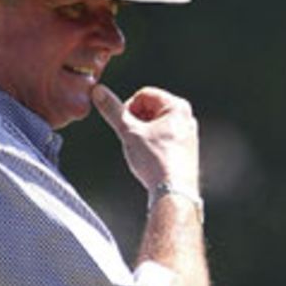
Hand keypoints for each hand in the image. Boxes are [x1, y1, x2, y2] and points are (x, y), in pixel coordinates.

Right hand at [92, 83, 199, 197]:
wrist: (173, 194)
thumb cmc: (156, 161)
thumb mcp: (129, 132)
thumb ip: (112, 110)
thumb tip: (97, 91)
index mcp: (177, 106)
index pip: (143, 95)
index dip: (128, 109)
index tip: (124, 127)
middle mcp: (187, 118)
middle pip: (149, 111)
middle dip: (136, 124)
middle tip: (132, 141)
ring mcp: (187, 136)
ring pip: (154, 127)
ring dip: (142, 137)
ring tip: (142, 153)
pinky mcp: (185, 152)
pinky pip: (162, 141)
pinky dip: (152, 148)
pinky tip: (150, 162)